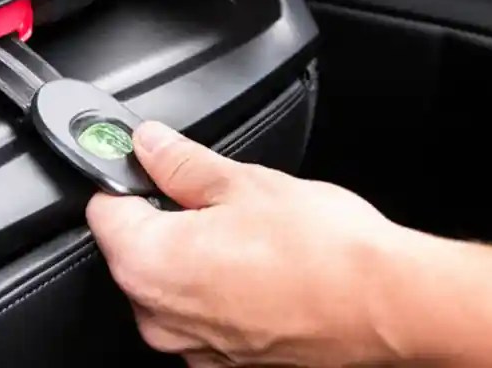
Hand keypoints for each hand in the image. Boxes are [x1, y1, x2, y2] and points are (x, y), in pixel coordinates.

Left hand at [86, 121, 420, 366]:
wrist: (388, 307)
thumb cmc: (323, 250)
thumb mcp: (243, 182)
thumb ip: (180, 162)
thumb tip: (148, 145)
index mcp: (149, 264)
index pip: (103, 209)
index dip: (128, 180)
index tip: (152, 166)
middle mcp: (159, 318)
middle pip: (134, 252)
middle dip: (165, 220)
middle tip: (217, 199)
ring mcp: (193, 349)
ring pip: (170, 288)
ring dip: (195, 259)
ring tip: (250, 238)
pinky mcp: (226, 364)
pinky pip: (203, 319)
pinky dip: (220, 294)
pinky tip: (261, 273)